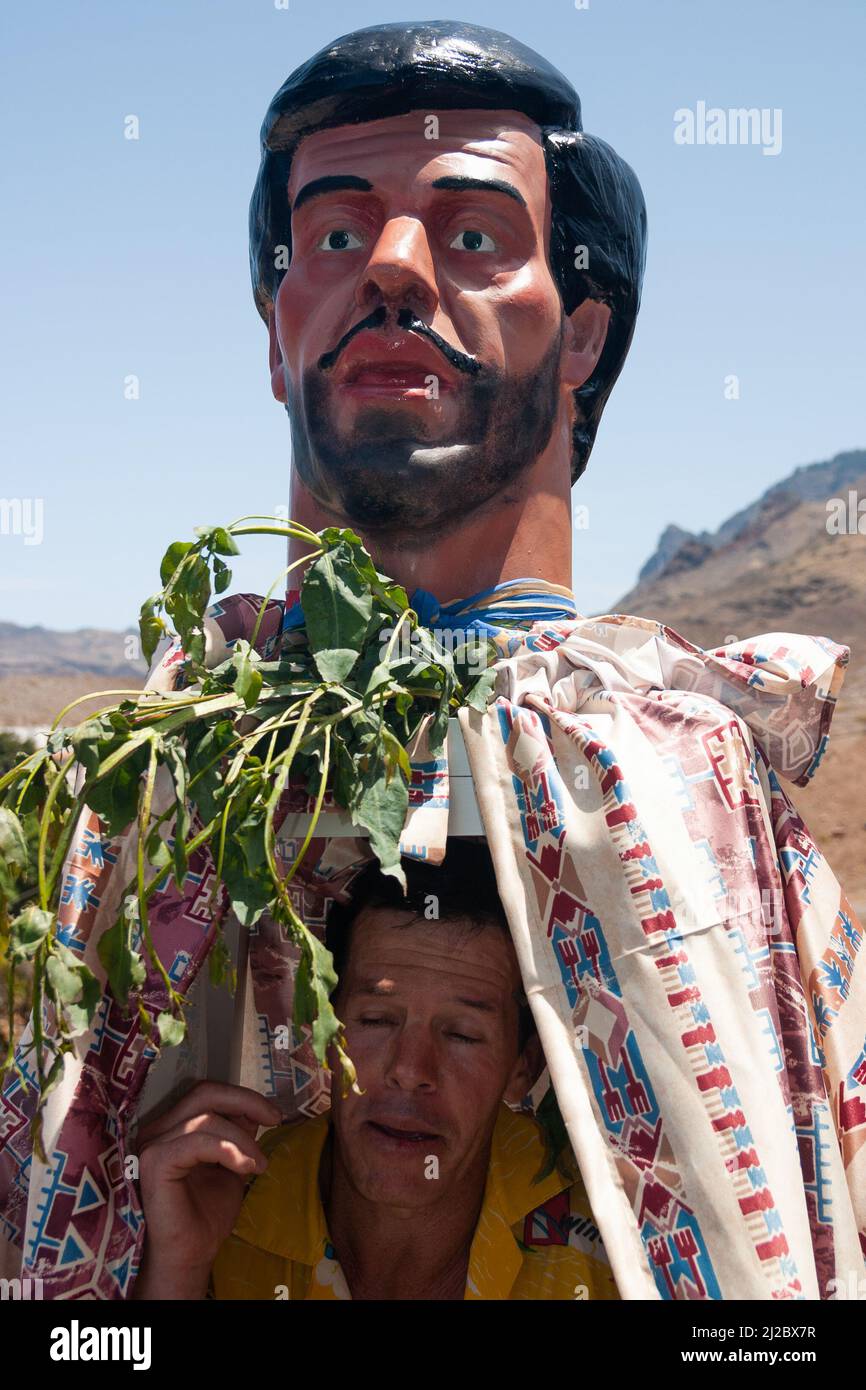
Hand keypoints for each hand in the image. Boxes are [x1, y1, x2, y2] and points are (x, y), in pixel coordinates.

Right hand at [131, 1080, 281, 1298]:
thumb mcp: (230, 1164)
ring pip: (206, 1119)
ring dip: (241, 1140)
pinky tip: (246, 1169)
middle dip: (244, 1102)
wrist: (191, 1256)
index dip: (241, 1097)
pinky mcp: (154, 1162)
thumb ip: (236, 1135)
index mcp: (172, 1128)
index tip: (273, 1114)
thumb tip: (253, 1110)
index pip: (206, 1094)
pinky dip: (227, 1149)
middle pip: (203, 1094)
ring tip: (258, 1166)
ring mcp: (152, 1145)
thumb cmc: (206, 1215)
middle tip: (274, 1120)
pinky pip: (196, 1141)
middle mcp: (156, 1131)